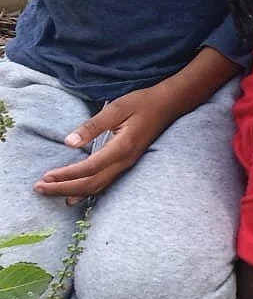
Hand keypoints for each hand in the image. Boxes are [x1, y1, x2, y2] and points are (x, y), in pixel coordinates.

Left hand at [35, 85, 179, 202]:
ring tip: (50, 193)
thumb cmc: (142, 103)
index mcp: (122, 147)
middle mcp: (124, 161)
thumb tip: (69, 142)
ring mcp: (126, 165)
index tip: (45, 176)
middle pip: (91, 183)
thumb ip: (93, 125)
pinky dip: (86, 192)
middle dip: (63, 188)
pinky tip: (74, 196)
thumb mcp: (117, 108)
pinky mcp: (125, 164)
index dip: (67, 174)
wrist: (168, 105)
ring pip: (97, 187)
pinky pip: (104, 183)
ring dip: (72, 192)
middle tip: (38, 188)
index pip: (89, 168)